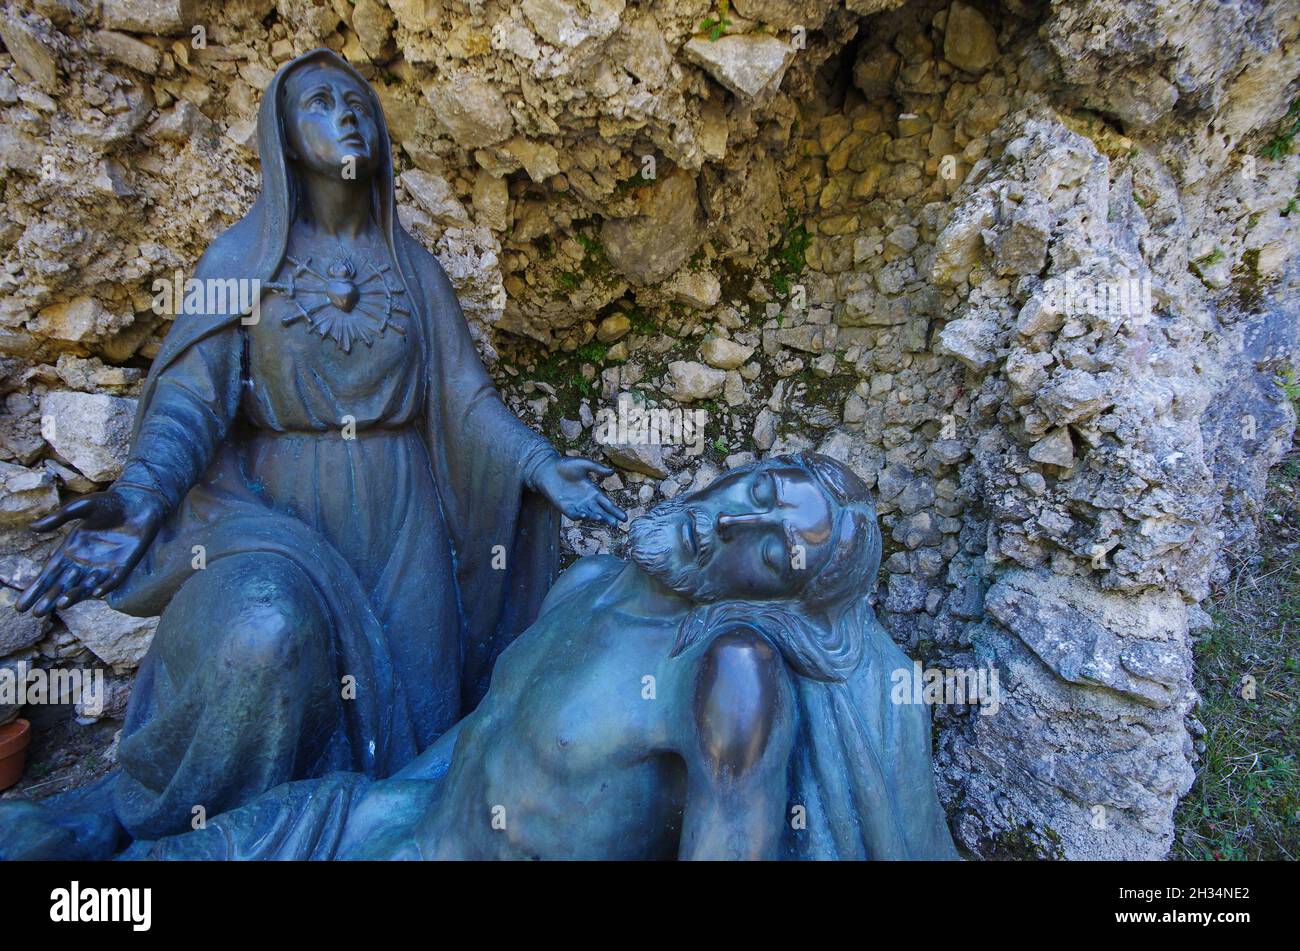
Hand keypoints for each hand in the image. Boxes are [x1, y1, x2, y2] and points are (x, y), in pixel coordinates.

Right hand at [16, 487, 165, 616]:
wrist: (139, 503)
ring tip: (60, 604)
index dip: (35, 589)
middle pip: (63, 585)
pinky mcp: (124, 566)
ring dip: (73, 596)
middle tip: (36, 613)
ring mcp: (104, 566)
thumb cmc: (109, 503)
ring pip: (85, 586)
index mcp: (69, 550)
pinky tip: (96, 593)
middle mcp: (84, 562)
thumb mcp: (82, 507)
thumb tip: (33, 527)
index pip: (49, 574)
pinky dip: (105, 586)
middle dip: (49, 599)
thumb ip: (59, 518)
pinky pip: (113, 580)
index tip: (21, 606)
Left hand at [533, 457, 627, 527]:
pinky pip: (575, 514)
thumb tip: (612, 472)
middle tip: (617, 524)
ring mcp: (576, 505)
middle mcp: (586, 500)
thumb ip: (597, 468)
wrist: (547, 469)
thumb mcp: (584, 464)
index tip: (624, 518)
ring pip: (589, 514)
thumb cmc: (565, 465)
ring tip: (602, 517)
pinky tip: (585, 514)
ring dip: (596, 517)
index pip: (607, 503)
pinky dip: (580, 515)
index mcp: (593, 491)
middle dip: (609, 518)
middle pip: (601, 512)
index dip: (616, 511)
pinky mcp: (565, 508)